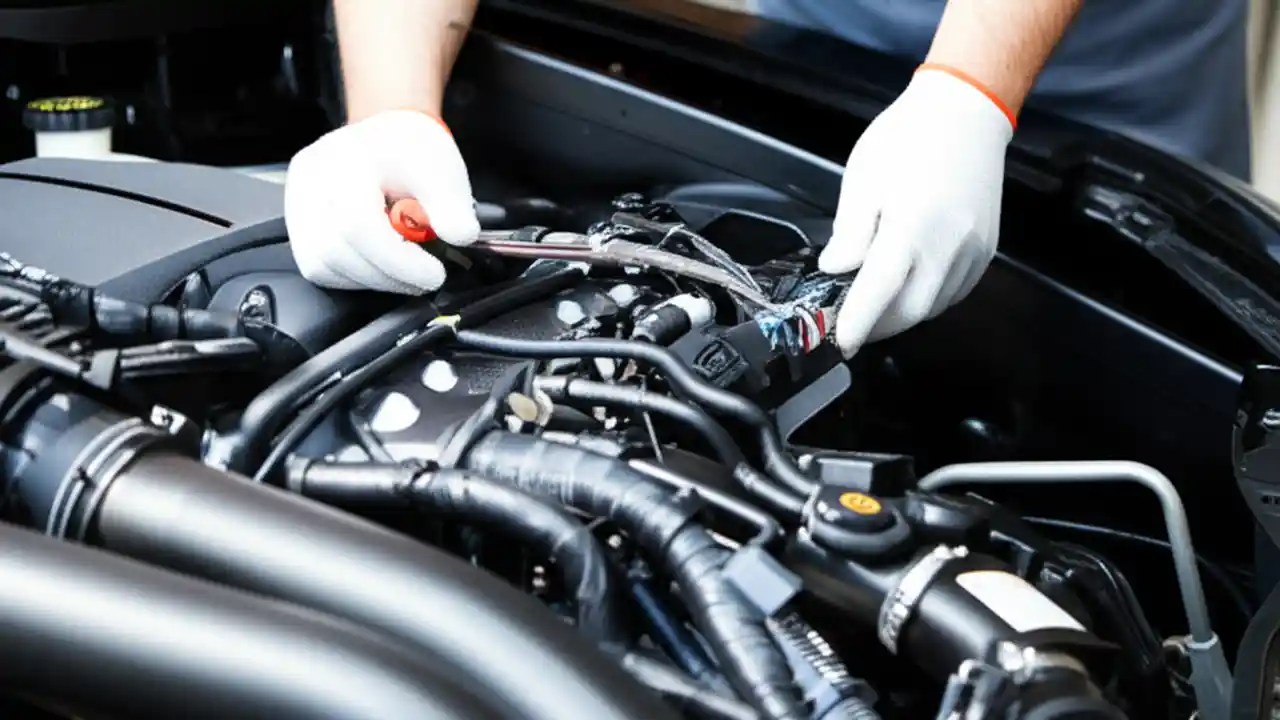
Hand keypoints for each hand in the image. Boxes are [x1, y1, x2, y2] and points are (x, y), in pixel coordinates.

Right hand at [285, 110, 479, 293]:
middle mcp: (310, 179)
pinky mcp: (297, 223)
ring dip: (373, 279)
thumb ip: (453, 204)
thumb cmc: (411, 151)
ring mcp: (296, 202)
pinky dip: (354, 276)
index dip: (398, 261)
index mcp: (344, 158)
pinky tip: (381, 263)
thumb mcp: (443, 169)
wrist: (386, 137)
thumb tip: (460, 236)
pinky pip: (318, 267)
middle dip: (390, 275)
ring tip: (406, 269)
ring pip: (323, 265)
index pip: (358, 224)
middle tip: (426, 277)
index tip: (434, 274)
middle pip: (337, 250)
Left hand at [821, 67, 1013, 357]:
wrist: (965, 112)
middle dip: (878, 327)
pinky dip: (928, 300)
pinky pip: (955, 292)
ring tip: (875, 306)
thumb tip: (836, 269)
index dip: (858, 324)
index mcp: (912, 226)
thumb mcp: (863, 180)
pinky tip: (908, 288)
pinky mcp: (986, 249)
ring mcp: (973, 250)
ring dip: (902, 315)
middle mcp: (949, 244)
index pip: (880, 292)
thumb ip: (850, 232)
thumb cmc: (908, 138)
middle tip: (850, 324)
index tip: (841, 342)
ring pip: (935, 306)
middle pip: (911, 311)